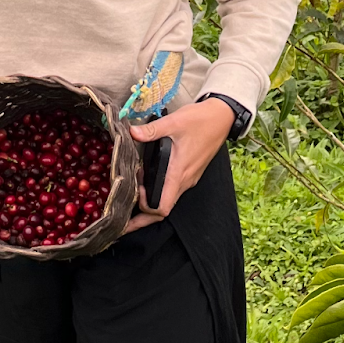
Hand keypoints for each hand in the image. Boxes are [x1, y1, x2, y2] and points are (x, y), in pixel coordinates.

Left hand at [123, 98, 234, 233]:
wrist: (222, 118)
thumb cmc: (200, 121)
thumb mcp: (174, 122)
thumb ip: (151, 131)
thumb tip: (131, 133)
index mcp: (179, 174)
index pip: (162, 208)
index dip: (145, 207)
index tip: (134, 191)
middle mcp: (184, 181)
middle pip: (162, 211)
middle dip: (142, 221)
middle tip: (121, 225)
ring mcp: (188, 179)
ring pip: (167, 202)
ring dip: (149, 207)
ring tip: (129, 204)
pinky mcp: (189, 173)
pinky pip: (172, 192)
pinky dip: (158, 195)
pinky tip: (146, 186)